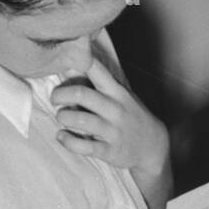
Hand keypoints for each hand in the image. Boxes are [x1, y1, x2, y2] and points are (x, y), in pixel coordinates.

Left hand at [52, 58, 168, 177]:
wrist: (153, 147)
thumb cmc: (132, 116)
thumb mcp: (123, 96)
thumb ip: (102, 84)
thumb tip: (73, 67)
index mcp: (117, 92)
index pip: (97, 70)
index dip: (79, 61)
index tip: (64, 57)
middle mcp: (115, 109)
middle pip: (82, 95)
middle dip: (61, 94)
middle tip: (54, 98)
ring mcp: (113, 131)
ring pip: (80, 120)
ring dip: (63, 117)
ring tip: (61, 117)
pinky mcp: (109, 151)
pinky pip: (84, 146)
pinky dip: (67, 140)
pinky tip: (62, 136)